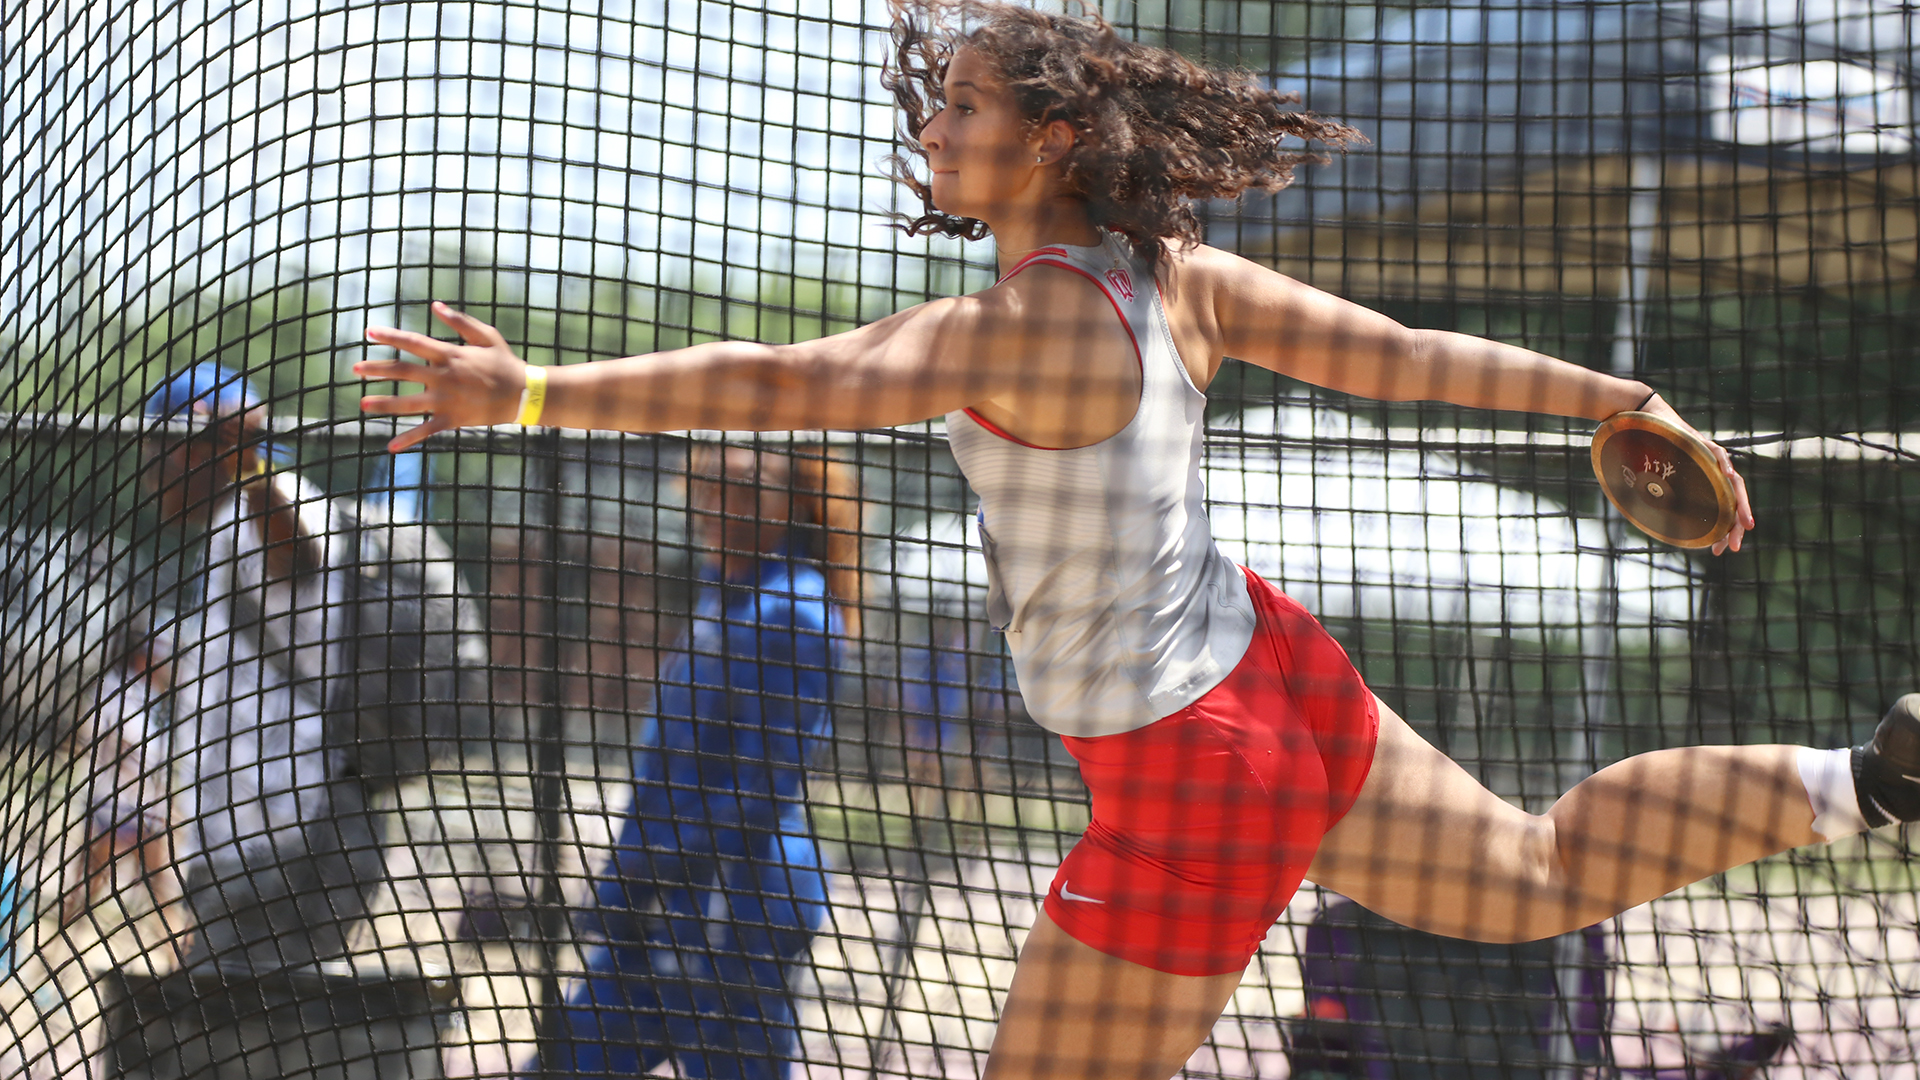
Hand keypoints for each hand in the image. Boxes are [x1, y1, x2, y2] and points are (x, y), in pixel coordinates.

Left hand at [357, 302, 528, 451]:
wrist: (524, 394)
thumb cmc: (505, 363)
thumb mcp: (486, 335)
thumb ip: (460, 321)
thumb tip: (435, 306)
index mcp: (450, 355)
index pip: (413, 343)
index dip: (390, 337)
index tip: (369, 332)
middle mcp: (444, 377)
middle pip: (403, 371)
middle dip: (377, 369)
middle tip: (355, 369)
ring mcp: (447, 400)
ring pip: (408, 402)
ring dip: (384, 403)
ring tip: (363, 403)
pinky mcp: (453, 419)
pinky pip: (427, 431)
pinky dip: (409, 439)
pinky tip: (391, 446)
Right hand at [1640, 394, 1754, 554]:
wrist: (1641, 419)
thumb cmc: (1645, 451)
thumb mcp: (1654, 480)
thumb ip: (1659, 496)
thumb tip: (1649, 523)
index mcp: (1704, 482)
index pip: (1721, 508)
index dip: (1722, 529)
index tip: (1720, 549)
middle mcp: (1712, 472)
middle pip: (1733, 500)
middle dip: (1736, 525)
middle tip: (1736, 546)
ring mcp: (1709, 457)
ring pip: (1734, 483)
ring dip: (1741, 504)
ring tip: (1745, 524)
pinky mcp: (1700, 442)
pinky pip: (1717, 454)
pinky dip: (1723, 465)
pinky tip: (1728, 478)